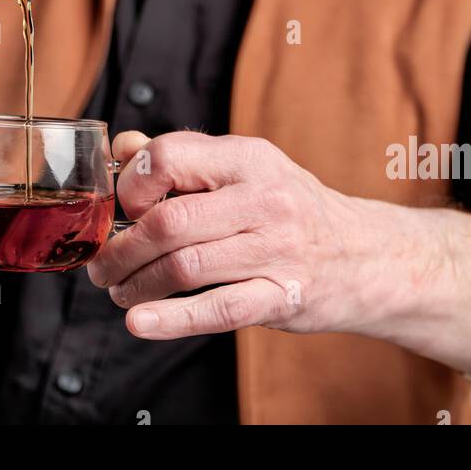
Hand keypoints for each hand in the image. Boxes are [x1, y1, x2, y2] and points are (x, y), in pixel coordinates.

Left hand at [86, 130, 398, 339]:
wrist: (368, 254)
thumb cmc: (292, 208)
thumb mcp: (245, 168)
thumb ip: (184, 157)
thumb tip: (123, 147)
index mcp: (249, 157)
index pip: (170, 157)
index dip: (133, 185)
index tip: (122, 209)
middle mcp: (265, 198)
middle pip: (170, 221)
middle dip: (123, 248)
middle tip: (103, 264)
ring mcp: (277, 249)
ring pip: (185, 267)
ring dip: (137, 285)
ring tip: (120, 292)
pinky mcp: (284, 296)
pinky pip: (219, 309)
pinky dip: (171, 320)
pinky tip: (140, 322)